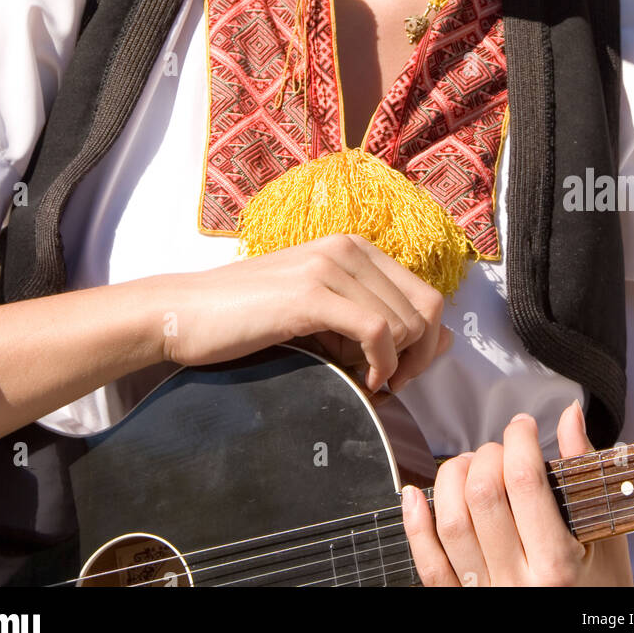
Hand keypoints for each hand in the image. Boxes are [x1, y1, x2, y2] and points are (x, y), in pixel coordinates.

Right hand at [158, 234, 452, 392]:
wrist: (185, 312)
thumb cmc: (249, 319)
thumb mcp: (323, 316)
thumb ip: (380, 321)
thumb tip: (448, 337)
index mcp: (353, 247)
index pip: (426, 294)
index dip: (425, 343)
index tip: (399, 374)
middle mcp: (347, 247)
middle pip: (427, 308)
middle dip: (419, 358)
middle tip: (388, 385)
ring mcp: (329, 266)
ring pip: (406, 322)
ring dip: (396, 365)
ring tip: (364, 383)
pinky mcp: (310, 294)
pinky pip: (377, 331)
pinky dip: (381, 365)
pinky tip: (362, 382)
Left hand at [402, 400, 633, 586]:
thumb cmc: (601, 591)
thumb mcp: (606, 538)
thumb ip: (584, 473)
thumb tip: (570, 416)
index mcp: (559, 564)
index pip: (524, 481)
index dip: (519, 439)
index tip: (523, 426)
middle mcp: (519, 584)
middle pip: (483, 496)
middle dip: (487, 456)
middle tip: (500, 450)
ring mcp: (486, 596)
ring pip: (452, 524)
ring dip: (451, 480)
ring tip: (468, 466)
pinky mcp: (463, 605)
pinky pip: (429, 566)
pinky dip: (415, 526)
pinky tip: (414, 496)